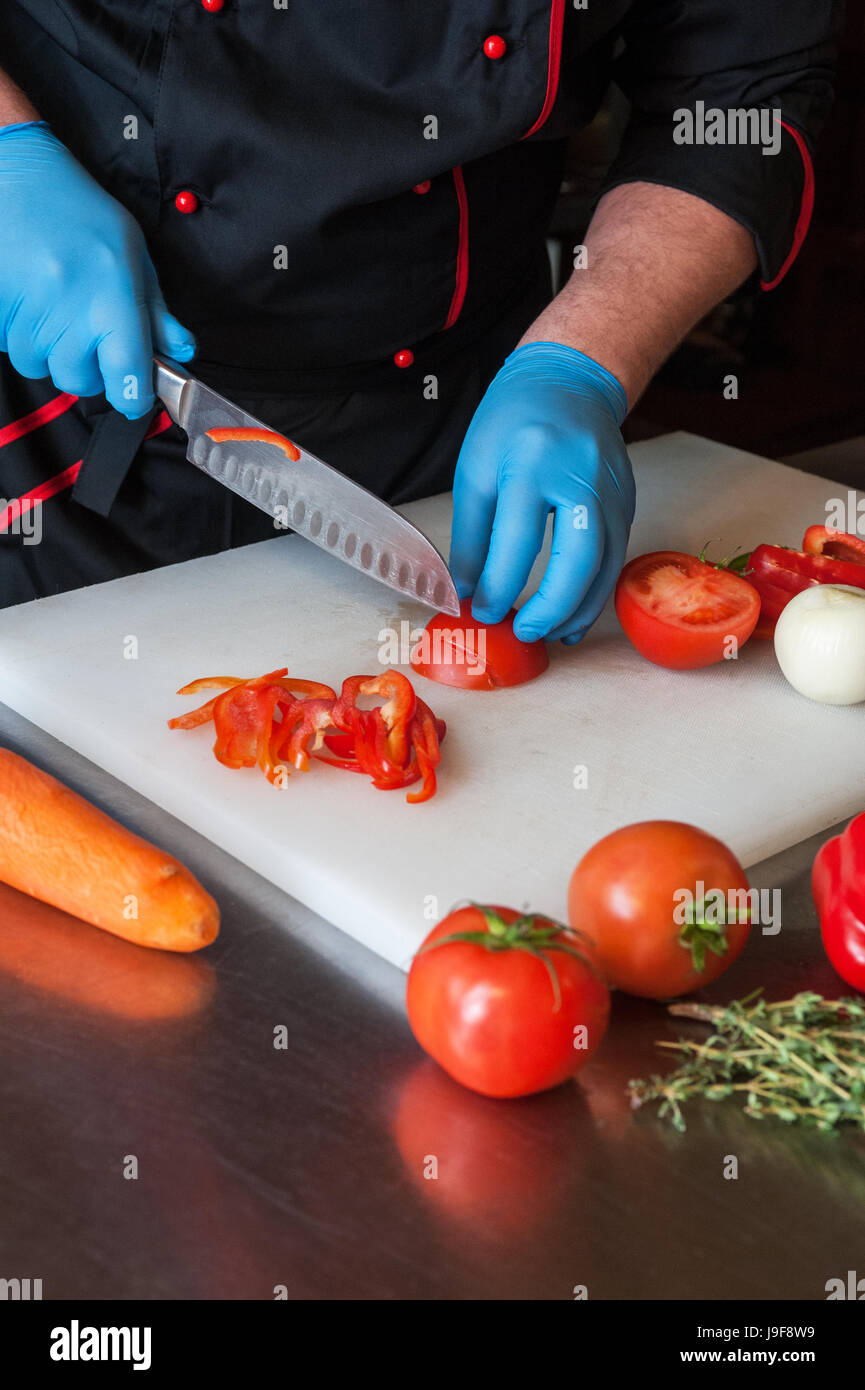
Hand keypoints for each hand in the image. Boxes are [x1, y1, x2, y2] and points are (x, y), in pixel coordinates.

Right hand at [0, 121, 194, 417]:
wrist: (14, 174)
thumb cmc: (77, 211)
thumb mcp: (132, 253)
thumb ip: (156, 310)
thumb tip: (179, 351)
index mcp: (112, 296)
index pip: (127, 375)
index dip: (132, 396)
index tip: (133, 396)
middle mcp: (69, 309)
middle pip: (79, 382)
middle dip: (87, 370)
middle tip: (88, 335)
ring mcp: (27, 311)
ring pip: (40, 367)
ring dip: (49, 351)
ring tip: (54, 309)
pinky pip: (9, 348)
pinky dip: (21, 335)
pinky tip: (30, 302)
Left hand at [449, 342, 635, 643]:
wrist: (570, 379)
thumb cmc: (514, 420)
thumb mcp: (476, 470)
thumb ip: (471, 536)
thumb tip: (468, 593)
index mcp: (532, 463)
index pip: (518, 542)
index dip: (501, 587)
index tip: (485, 612)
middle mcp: (581, 477)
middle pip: (577, 559)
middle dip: (551, 607)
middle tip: (525, 632)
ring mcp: (612, 490)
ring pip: (605, 565)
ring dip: (578, 608)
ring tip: (550, 633)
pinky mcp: (627, 502)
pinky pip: (614, 556)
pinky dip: (595, 590)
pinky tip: (573, 611)